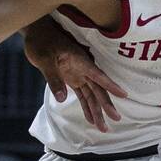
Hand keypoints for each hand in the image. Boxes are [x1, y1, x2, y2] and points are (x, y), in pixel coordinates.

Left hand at [23, 17, 126, 133]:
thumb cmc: (41, 41)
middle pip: (98, 89)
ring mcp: (78, 74)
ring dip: (96, 110)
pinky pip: (81, 94)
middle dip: (106, 105)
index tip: (124, 94)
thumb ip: (53, 78)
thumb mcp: (44, 59)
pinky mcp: (71, 78)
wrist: (36, 33)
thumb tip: (62, 99)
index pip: (99, 76)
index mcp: (80, 61)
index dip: (111, 85)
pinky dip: (86, 106)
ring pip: (91, 94)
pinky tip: (90, 119)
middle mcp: (83, 69)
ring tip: (102, 127)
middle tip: (116, 119)